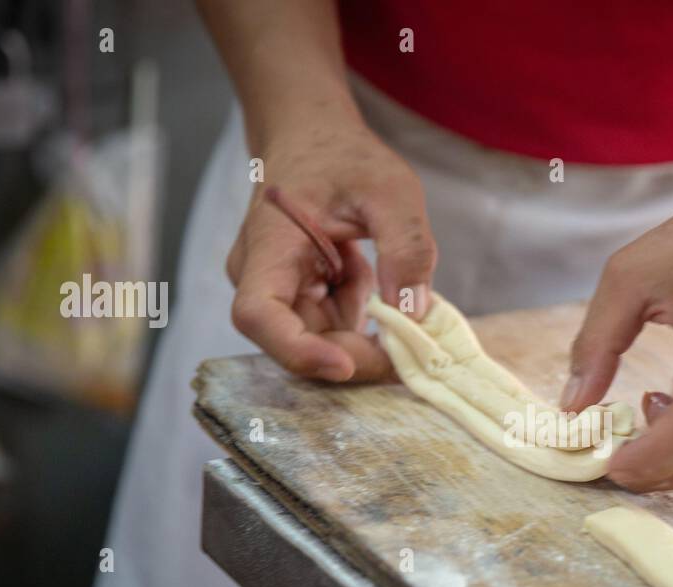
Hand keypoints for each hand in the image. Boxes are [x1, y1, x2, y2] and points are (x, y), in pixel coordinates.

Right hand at [225, 110, 436, 382]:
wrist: (314, 137)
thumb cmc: (344, 156)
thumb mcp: (391, 189)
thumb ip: (405, 245)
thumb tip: (413, 311)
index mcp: (269, 245)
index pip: (259, 315)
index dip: (297, 351)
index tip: (345, 364)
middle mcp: (260, 276)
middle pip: (294, 341)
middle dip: (351, 354)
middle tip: (407, 349)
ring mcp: (277, 289)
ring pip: (316, 339)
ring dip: (360, 335)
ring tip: (389, 292)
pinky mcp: (297, 296)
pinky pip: (328, 326)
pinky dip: (359, 319)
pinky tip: (369, 280)